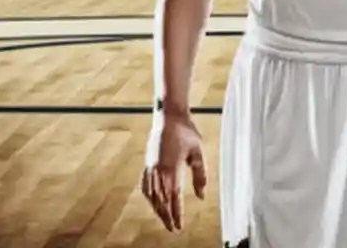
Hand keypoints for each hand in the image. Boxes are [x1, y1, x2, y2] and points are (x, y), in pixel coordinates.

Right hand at [141, 108, 207, 232]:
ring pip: (152, 195)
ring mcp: (150, 167)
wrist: (169, 116)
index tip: (179, 225)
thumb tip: (201, 197)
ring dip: (157, 209)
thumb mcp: (198, 153)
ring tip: (164, 219)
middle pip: (161, 200)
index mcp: (171, 168)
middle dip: (167, 216)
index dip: (176, 213)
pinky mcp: (147, 163)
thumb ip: (200, 176)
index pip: (174, 197)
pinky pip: (145, 185)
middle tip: (173, 229)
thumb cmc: (187, 132)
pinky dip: (149, 197)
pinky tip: (153, 203)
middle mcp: (158, 170)